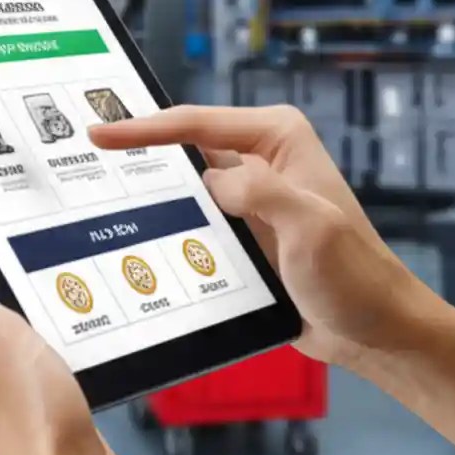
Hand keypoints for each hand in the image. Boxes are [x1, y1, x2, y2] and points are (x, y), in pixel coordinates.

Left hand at [0, 228, 129, 454]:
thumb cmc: (24, 406)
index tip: (33, 246)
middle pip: (0, 315)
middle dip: (34, 296)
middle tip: (72, 273)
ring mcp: (8, 401)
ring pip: (34, 343)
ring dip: (61, 326)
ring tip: (94, 304)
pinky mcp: (45, 418)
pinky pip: (59, 370)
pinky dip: (76, 356)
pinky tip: (101, 344)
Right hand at [91, 106, 438, 369]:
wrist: (374, 330)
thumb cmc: (354, 276)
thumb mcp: (310, 226)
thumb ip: (258, 191)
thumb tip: (207, 180)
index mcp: (279, 138)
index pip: (198, 124)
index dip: (143, 128)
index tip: (97, 133)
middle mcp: (260, 159)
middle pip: (183, 147)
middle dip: (136, 151)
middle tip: (81, 155)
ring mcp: (249, 197)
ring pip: (183, 185)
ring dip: (146, 191)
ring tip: (90, 194)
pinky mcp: (241, 232)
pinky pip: (191, 221)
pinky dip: (164, 226)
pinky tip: (131, 237)